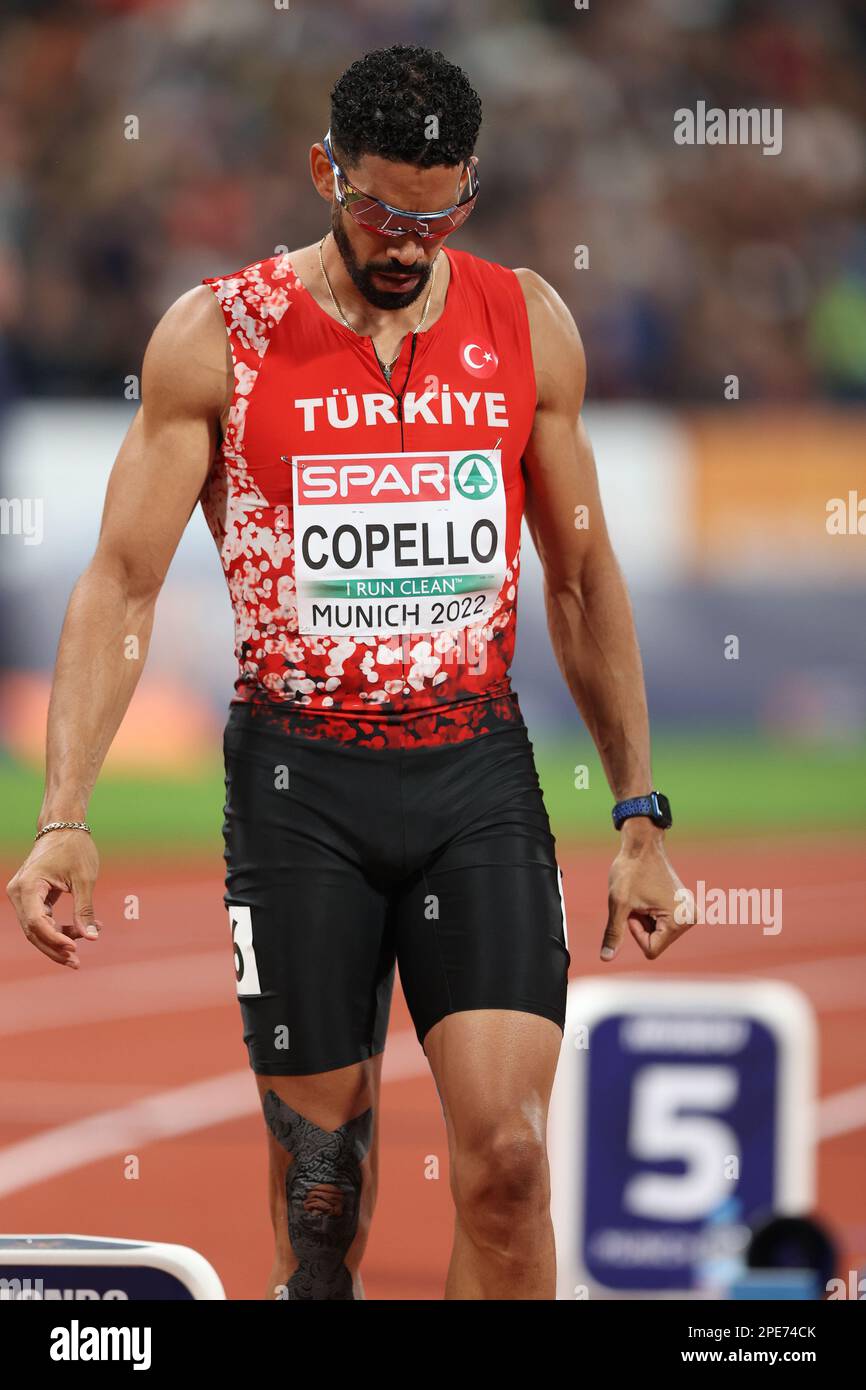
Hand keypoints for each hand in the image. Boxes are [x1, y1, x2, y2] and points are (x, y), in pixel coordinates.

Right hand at [6, 829, 102, 968]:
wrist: (64, 827)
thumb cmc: (75, 848)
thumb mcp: (85, 880)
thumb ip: (85, 910)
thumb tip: (91, 938)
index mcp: (29, 886)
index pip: (38, 922)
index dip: (55, 939)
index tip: (76, 948)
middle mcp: (19, 892)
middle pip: (33, 931)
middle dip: (54, 948)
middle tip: (76, 962)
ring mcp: (22, 896)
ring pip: (36, 929)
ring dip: (57, 941)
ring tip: (80, 949)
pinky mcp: (31, 897)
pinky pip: (41, 920)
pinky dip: (58, 928)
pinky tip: (80, 932)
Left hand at [600, 823, 694, 961]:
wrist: (642, 844)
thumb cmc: (630, 870)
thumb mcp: (618, 904)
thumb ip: (614, 933)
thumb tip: (605, 958)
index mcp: (679, 920)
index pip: (651, 949)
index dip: (635, 931)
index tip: (634, 908)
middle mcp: (690, 918)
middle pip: (656, 942)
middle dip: (641, 925)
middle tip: (639, 900)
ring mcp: (689, 913)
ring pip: (658, 934)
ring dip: (645, 920)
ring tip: (644, 897)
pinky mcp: (684, 907)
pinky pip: (662, 924)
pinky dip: (651, 915)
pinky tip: (649, 896)